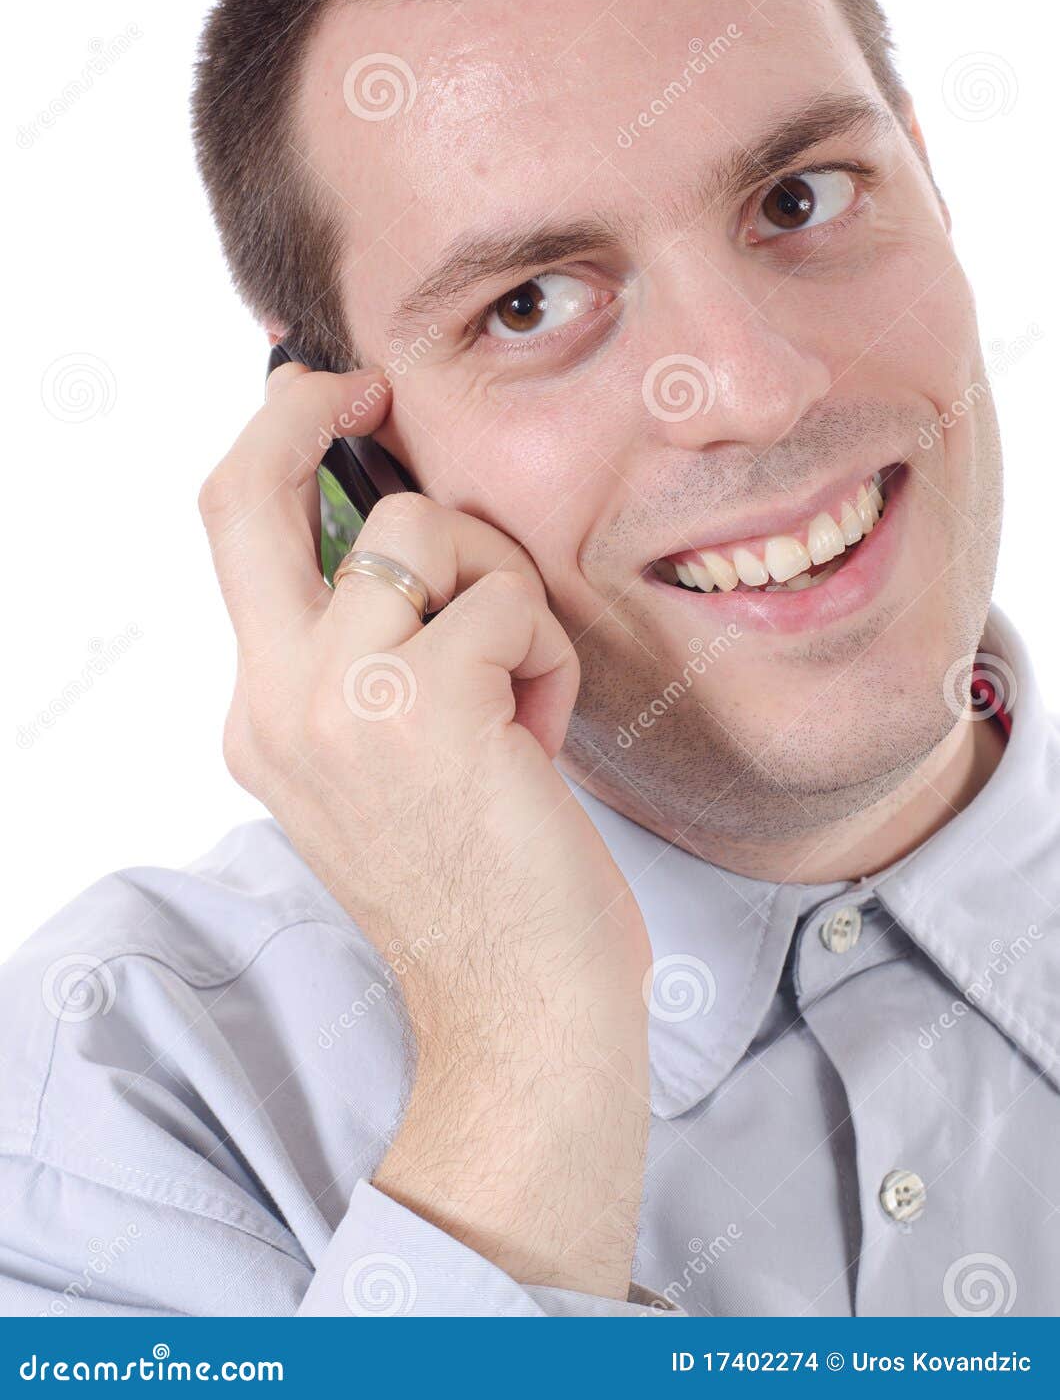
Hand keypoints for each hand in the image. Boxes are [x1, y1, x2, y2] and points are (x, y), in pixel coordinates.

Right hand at [198, 360, 651, 1296]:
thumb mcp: (390, 761)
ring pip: (420, 527)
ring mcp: (339, 704)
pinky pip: (505, 596)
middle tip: (367, 388)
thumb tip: (400, 522)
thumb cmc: (481, 880)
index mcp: (261, 715)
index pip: (233, 538)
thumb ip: (369, 652)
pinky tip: (543, 732)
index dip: (276, 445)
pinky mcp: (425, 708)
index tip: (336, 401)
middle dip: (301, 408)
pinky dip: (545, 648)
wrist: (520, 1011)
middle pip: (243, 492)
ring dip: (499, 583)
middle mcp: (273, 704)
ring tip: (518, 683)